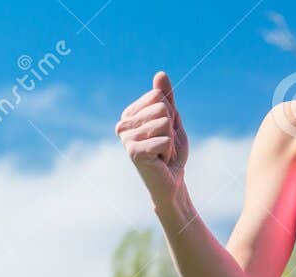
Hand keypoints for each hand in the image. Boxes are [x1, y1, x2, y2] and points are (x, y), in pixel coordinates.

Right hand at [116, 71, 188, 207]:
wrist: (171, 183)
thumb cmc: (171, 153)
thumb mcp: (172, 121)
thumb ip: (166, 98)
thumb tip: (160, 74)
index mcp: (130, 114)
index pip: (158, 97)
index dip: (170, 116)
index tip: (164, 134)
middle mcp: (123, 124)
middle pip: (162, 108)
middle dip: (171, 129)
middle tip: (164, 146)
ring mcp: (126, 138)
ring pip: (164, 123)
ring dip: (170, 142)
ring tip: (162, 154)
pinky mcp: (134, 152)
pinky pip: (164, 139)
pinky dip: (169, 151)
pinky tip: (160, 162)